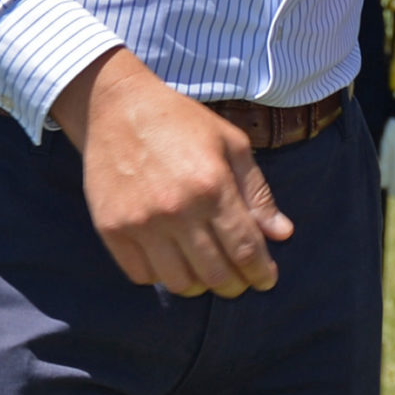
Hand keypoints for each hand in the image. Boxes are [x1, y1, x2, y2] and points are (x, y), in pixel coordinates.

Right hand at [53, 48, 294, 298]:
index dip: (260, 272)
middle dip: (234, 285)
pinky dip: (162, 276)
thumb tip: (282, 234)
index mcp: (213, 186)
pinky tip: (172, 260)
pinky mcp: (111, 230)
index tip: (267, 280)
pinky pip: (142, 276)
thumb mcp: (232, 145)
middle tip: (240, 280)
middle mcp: (177, 210)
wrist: (118, 109)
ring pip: (179, 283)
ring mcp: (140, 223)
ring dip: (199, 285)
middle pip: (215, 274)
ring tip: (207, 272)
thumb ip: (258, 193)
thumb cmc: (182, 123)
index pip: (245, 249)